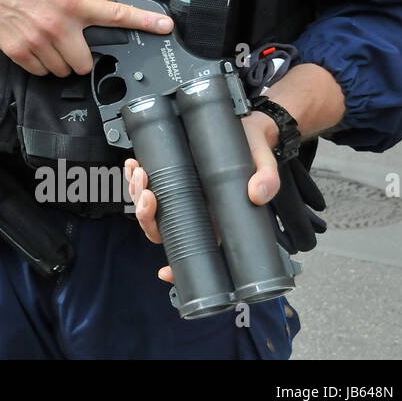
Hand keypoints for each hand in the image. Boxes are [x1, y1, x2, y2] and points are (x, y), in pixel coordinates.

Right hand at [0, 0, 173, 76]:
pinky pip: (40, 72)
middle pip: (85, 63)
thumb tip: (99, 14)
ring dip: (58, 62)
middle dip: (80, 58)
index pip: (116, 14)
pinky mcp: (19, 52)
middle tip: (69, 45)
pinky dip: (39, 64)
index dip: (144, 22)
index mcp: (72, 2)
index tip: (164, 27)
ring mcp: (38, 40)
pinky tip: (32, 46)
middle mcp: (58, 24)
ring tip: (46, 42)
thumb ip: (79, 0)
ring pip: (63, 70)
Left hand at [124, 110, 280, 282]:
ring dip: (137, 192)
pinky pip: (146, 183)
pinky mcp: (170, 174)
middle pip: (160, 228)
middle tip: (149, 192)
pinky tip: (134, 164)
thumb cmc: (254, 151)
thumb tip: (257, 194)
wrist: (247, 128)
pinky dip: (136, 176)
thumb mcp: (265, 163)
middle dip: (146, 214)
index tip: (165, 272)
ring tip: (140, 171)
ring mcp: (179, 192)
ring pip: (149, 207)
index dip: (178, 266)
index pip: (195, 250)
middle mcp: (194, 210)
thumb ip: (267, 179)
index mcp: (216, 219)